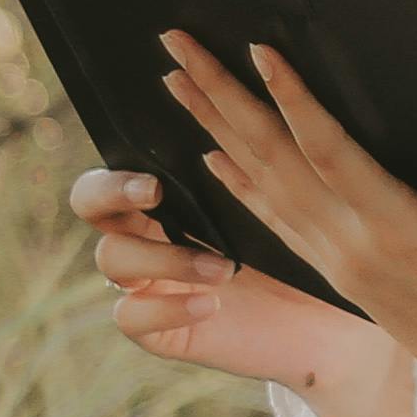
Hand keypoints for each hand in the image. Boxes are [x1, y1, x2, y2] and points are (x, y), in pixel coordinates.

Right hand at [69, 161, 393, 397]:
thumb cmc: (311, 255)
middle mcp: (147, 233)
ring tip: (225, 269)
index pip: (120, 164)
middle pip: (89, 202)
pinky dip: (168, 308)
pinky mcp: (155, 330)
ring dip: (165, 257)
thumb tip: (256, 87)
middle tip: (156, 194)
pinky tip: (211, 304)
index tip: (159, 174)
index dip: (123, 164)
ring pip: (111, 258)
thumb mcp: (288, 204)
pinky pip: (130, 317)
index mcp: (172, 196)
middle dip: (112, 191)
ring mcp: (146, 283)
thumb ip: (257, 160)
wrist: (327, 328)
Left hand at [155, 28, 416, 416]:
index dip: (293, 100)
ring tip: (178, 86)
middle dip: (223, 101)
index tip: (258, 50)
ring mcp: (340, 265)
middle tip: (176, 47)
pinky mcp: (342, 277)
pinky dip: (241, 185)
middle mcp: (352, 248)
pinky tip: (214, 158)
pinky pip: (276, 222)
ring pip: (263, 186)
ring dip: (216, 131)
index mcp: (396, 233)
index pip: (329, 154)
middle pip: (273, 162)